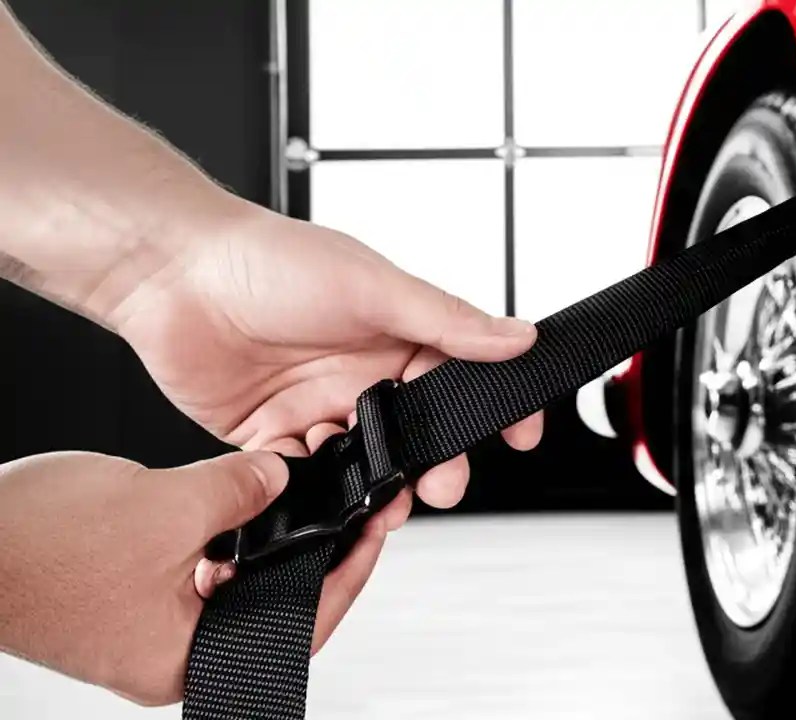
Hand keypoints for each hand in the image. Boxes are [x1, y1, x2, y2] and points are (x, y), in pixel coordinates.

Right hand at [0, 449, 389, 705]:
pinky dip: (214, 536)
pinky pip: (190, 568)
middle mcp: (168, 655)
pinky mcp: (121, 600)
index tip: (377, 533)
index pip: (300, 623)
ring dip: (258, 539)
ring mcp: (143, 630)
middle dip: (307, 552)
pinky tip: (229, 501)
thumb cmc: (36, 548)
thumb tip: (279, 477)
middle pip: (268, 603)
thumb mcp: (166, 507)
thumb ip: (240, 492)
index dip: (347, 573)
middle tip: (347, 510)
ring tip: (292, 498)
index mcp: (186, 660)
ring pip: (229, 582)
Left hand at [108, 199, 542, 508]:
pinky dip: (318, 495)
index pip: (462, 377)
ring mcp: (319, 408)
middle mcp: (363, 375)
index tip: (522, 435)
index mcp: (397, 334)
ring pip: (366, 466)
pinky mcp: (271, 437)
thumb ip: (444, 321)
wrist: (170, 274)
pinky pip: (305, 479)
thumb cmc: (268, 260)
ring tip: (385, 504)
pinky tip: (323, 496)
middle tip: (444, 484)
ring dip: (380, 487)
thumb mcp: (372, 286)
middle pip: (417, 434)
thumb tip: (516, 336)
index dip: (493, 408)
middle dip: (437, 464)